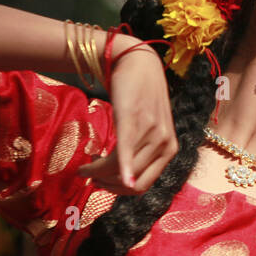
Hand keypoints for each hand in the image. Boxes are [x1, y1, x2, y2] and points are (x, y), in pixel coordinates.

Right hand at [77, 37, 177, 194]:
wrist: (139, 64)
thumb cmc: (142, 100)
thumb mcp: (150, 130)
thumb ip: (144, 153)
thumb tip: (123, 180)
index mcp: (170, 150)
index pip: (142, 187)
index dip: (119, 191)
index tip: (102, 183)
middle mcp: (164, 143)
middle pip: (130, 183)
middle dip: (106, 185)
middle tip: (89, 175)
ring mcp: (150, 131)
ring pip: (119, 170)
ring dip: (96, 172)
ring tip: (85, 165)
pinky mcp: (131, 118)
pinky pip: (122, 150)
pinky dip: (114, 166)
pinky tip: (93, 172)